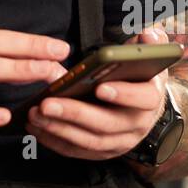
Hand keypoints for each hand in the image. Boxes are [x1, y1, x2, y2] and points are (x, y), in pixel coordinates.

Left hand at [24, 26, 170, 160]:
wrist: (142, 105)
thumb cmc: (139, 77)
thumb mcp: (150, 55)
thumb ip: (150, 43)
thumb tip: (149, 36)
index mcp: (150, 98)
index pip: (143, 99)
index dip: (124, 94)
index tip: (100, 87)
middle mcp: (138, 124)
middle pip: (108, 124)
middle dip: (76, 114)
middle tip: (48, 103)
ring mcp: (120, 141)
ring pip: (91, 140)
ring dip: (61, 129)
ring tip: (37, 114)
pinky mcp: (103, 151)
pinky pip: (78, 150)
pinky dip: (56, 141)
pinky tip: (38, 128)